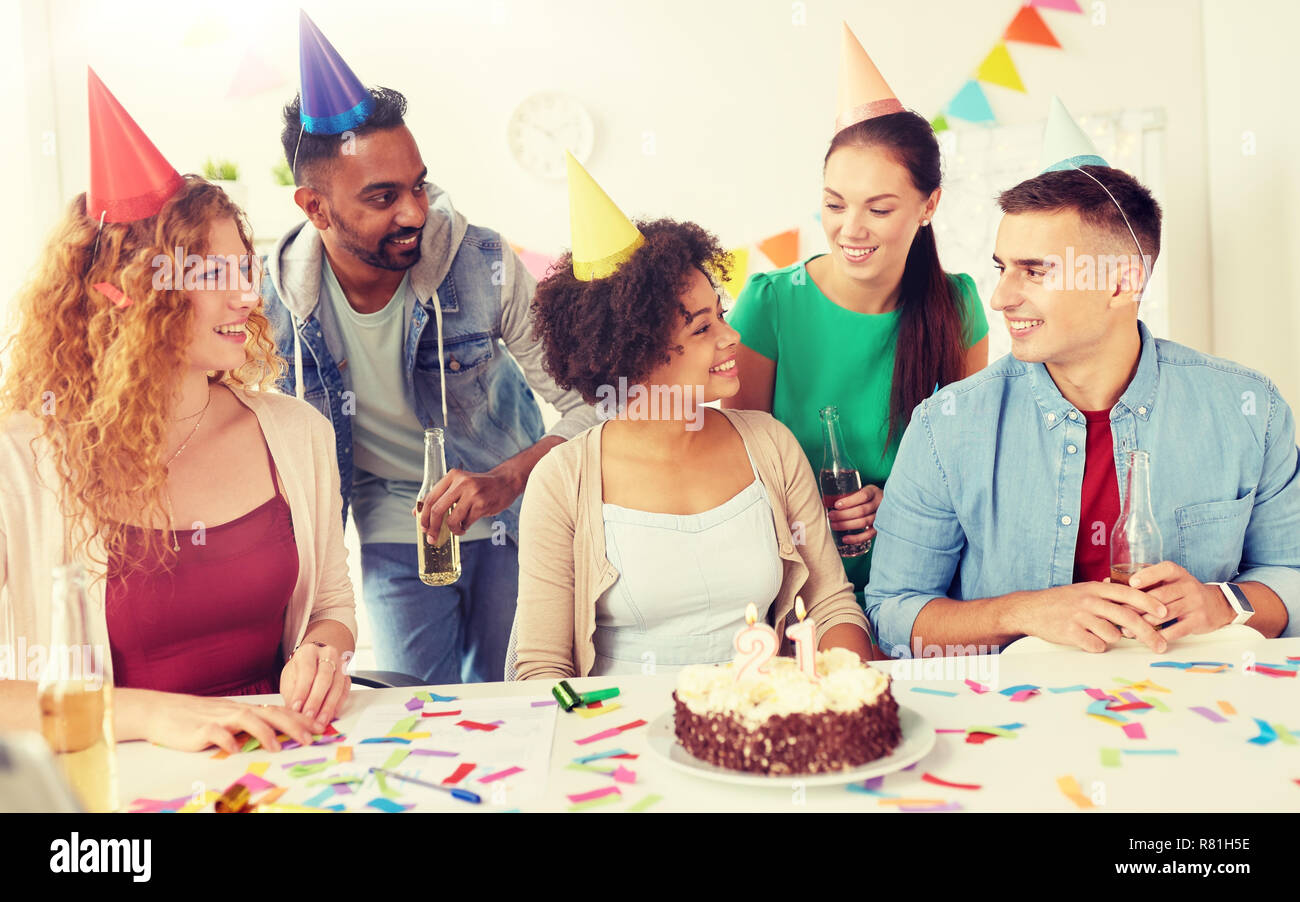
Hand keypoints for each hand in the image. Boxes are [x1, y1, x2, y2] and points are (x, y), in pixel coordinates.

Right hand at [128, 690, 318, 753]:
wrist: (161, 711)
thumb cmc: (197, 718)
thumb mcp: (228, 719)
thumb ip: (249, 725)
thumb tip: (276, 734)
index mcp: (245, 709)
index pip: (278, 711)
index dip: (300, 718)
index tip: (320, 727)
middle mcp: (236, 710)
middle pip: (270, 713)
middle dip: (293, 725)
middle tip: (311, 738)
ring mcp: (218, 718)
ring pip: (247, 719)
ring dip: (265, 732)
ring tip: (279, 747)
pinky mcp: (200, 728)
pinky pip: (216, 733)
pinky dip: (228, 740)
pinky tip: (236, 749)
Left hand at [279, 642, 350, 731]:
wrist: (314, 662)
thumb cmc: (299, 670)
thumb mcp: (289, 677)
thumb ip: (291, 693)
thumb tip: (291, 712)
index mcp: (309, 652)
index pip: (307, 671)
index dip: (302, 691)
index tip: (296, 708)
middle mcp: (327, 655)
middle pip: (324, 678)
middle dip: (316, 700)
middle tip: (308, 717)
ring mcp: (340, 665)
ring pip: (337, 686)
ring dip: (328, 707)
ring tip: (319, 721)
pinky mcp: (347, 677)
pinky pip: (345, 692)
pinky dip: (337, 706)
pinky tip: (329, 716)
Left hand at [413, 467, 520, 539]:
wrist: (506, 482)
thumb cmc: (480, 486)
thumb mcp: (459, 484)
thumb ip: (441, 496)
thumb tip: (417, 513)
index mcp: (452, 476)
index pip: (430, 498)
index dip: (423, 515)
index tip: (423, 527)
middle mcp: (461, 483)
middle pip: (437, 510)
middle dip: (432, 527)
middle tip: (432, 537)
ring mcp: (472, 494)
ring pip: (451, 520)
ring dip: (452, 530)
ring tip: (457, 530)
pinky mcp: (482, 505)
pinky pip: (466, 523)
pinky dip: (464, 528)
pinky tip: (467, 525)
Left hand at [827, 484, 881, 545]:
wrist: (884, 503)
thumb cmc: (865, 497)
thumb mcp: (860, 490)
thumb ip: (848, 494)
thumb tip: (825, 501)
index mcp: (873, 492)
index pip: (863, 496)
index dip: (849, 501)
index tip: (836, 505)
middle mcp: (879, 504)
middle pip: (861, 510)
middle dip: (844, 514)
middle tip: (831, 516)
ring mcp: (881, 517)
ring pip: (864, 522)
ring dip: (847, 525)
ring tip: (834, 525)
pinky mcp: (880, 528)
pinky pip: (869, 535)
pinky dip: (856, 538)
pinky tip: (845, 539)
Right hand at [1008, 581, 1169, 652]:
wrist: (1030, 609)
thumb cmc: (1060, 601)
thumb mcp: (1084, 590)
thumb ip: (1107, 594)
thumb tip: (1135, 601)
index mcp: (1095, 588)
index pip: (1129, 594)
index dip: (1150, 603)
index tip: (1165, 613)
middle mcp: (1090, 600)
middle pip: (1128, 618)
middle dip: (1148, 634)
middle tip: (1159, 646)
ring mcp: (1080, 616)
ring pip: (1113, 634)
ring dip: (1112, 639)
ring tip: (1097, 634)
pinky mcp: (1070, 632)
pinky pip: (1096, 646)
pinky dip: (1095, 646)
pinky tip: (1085, 639)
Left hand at [1123, 561, 1233, 641]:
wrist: (1217, 604)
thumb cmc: (1182, 592)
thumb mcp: (1169, 581)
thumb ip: (1143, 581)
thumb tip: (1107, 582)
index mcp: (1178, 573)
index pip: (1164, 570)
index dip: (1148, 576)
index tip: (1131, 584)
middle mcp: (1188, 586)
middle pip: (1160, 595)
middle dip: (1137, 606)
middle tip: (1119, 614)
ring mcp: (1195, 603)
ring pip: (1166, 614)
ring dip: (1145, 623)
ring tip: (1128, 630)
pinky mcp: (1199, 621)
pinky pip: (1176, 630)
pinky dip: (1160, 636)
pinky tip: (1148, 640)